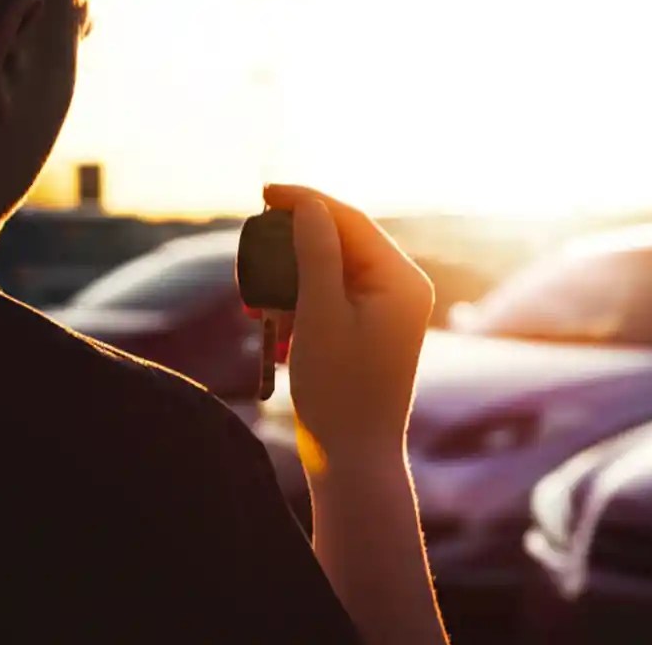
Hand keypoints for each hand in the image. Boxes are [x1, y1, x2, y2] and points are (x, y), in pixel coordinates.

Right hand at [262, 185, 433, 469]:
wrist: (354, 459)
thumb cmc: (339, 391)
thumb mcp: (320, 314)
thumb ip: (315, 253)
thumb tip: (310, 205)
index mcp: (401, 279)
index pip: (349, 220)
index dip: (304, 201)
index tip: (262, 193)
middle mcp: (403, 288)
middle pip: (340, 242)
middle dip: (290, 247)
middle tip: (249, 255)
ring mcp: (390, 310)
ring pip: (330, 271)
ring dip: (289, 279)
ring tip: (253, 304)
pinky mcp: (372, 330)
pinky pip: (332, 299)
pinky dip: (299, 303)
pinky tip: (270, 323)